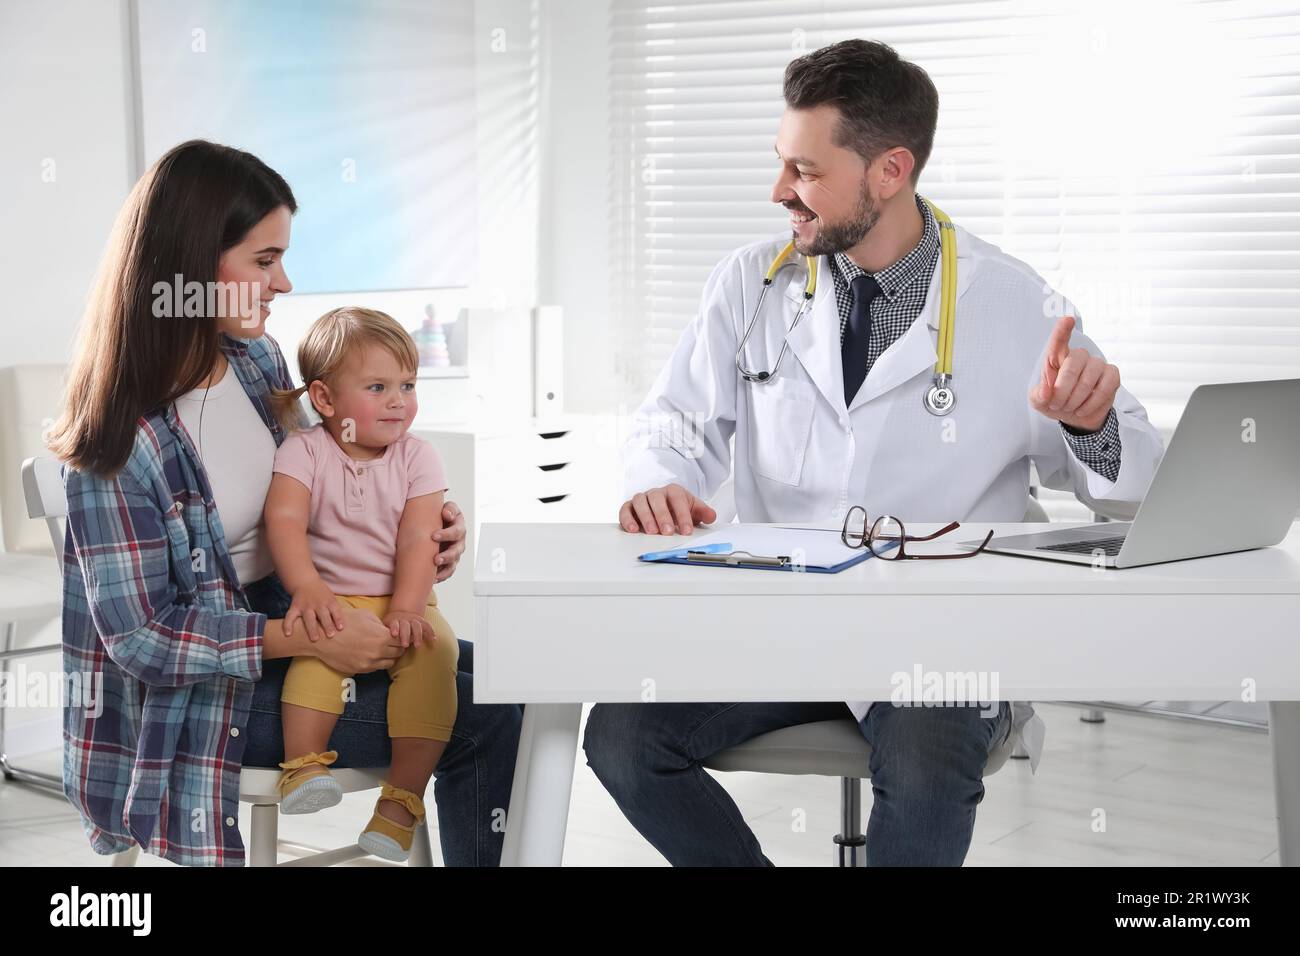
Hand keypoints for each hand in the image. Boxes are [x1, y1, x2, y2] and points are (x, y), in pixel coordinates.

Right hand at [285, 579, 344, 643]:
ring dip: (312, 628)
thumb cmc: (322, 595)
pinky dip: (288, 625)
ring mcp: (306, 606)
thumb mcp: (331, 598)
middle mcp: (318, 604)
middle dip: (327, 625)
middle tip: (330, 635)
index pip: (335, 610)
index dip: (338, 619)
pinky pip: (290, 616)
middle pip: (323, 615)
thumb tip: (342, 628)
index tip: (340, 628)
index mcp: (329, 601)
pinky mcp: (295, 607)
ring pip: (309, 618)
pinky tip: (288, 634)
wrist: (306, 581)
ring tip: (315, 639)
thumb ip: (336, 611)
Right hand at [314, 607, 405, 673]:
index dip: (403, 638)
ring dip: (390, 657)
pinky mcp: (360, 669)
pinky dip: (378, 663)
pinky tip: (373, 655)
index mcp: (381, 637)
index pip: (402, 641)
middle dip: (399, 648)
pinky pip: (376, 668)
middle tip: (395, 644)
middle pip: (398, 653)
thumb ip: (381, 624)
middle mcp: (377, 652)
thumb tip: (389, 631)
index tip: (400, 636)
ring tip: (384, 650)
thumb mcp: (365, 615)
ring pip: (389, 663)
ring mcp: (368, 663)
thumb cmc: (345, 623)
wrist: (324, 637)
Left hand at [382, 609, 435, 648]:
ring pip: (416, 626)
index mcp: (394, 620)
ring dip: (417, 636)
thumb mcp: (384, 625)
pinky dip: (431, 632)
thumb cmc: (391, 623)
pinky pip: (427, 626)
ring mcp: (414, 620)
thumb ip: (381, 633)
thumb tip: (373, 646)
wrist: (402, 611)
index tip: (394, 634)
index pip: (394, 623)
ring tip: (417, 645)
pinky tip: (434, 640)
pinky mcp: (421, 621)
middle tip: (405, 645)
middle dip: (405, 635)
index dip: (394, 628)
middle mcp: (405, 620)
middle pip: (405, 626)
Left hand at [432, 499, 464, 583]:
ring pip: (453, 563)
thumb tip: (446, 514)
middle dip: (447, 555)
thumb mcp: (446, 508)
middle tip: (435, 559)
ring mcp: (455, 553)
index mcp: (459, 526)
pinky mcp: (450, 563)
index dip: (446, 534)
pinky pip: (448, 572)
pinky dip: (441, 576)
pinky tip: (433, 579)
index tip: (433, 536)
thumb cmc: (439, 515)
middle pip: (456, 550)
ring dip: (444, 568)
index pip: (456, 531)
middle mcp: (459, 541)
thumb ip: (448, 509)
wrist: (435, 524)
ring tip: (434, 572)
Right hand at [619, 483, 717, 534]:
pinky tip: (632, 529)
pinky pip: (625, 509)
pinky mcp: (629, 507)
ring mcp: (642, 499)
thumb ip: (703, 512)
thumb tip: (711, 516)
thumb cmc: (679, 509)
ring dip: (645, 517)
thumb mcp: (694, 510)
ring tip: (651, 532)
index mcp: (673, 491)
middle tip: (667, 532)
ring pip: (640, 502)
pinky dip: (627, 518)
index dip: (682, 515)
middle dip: (662, 516)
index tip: (686, 531)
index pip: (677, 499)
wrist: (666, 507)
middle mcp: (656, 493)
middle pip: (657, 499)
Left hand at [1029, 315, 1119, 432]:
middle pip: (1073, 364)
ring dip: (1076, 398)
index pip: (1059, 341)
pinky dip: (1092, 402)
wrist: (1075, 417)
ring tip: (1070, 408)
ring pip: (1089, 377)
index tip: (1067, 319)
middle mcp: (1078, 356)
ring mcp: (1097, 364)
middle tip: (1056, 405)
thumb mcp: (1039, 401)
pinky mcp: (1112, 375)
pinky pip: (1106, 386)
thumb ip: (1039, 395)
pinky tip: (1082, 409)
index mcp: (1057, 358)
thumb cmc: (1055, 402)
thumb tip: (1046, 391)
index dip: (1063, 330)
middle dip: (1063, 389)